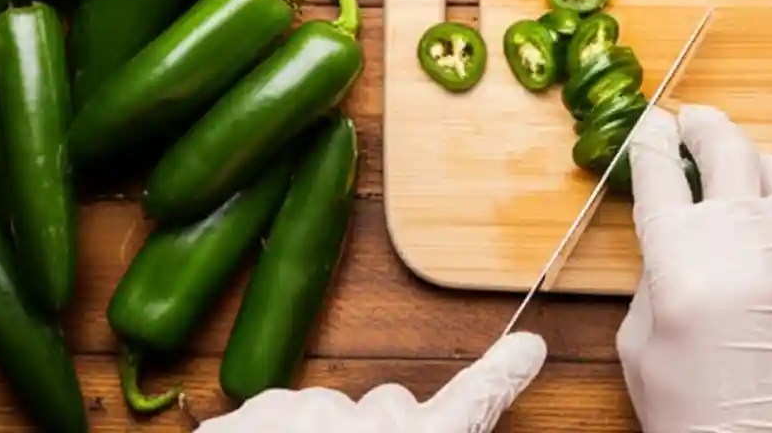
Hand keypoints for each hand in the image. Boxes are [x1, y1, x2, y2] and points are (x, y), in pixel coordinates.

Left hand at [194, 332, 546, 432]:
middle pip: (387, 409)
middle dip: (374, 432)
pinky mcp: (244, 420)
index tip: (527, 347)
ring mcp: (300, 415)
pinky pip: (261, 421)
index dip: (498, 377)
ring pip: (317, 413)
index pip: (469, 407)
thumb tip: (407, 424)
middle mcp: (364, 425)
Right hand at [619, 105, 771, 432]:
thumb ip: (652, 275)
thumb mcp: (640, 339)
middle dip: (702, 123)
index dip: (651, 139)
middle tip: (690, 120)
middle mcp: (740, 240)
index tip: (649, 125)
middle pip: (725, 147)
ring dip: (753, 157)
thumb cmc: (686, 408)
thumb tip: (670, 233)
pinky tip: (770, 216)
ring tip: (736, 167)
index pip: (660, 171)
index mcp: (680, 256)